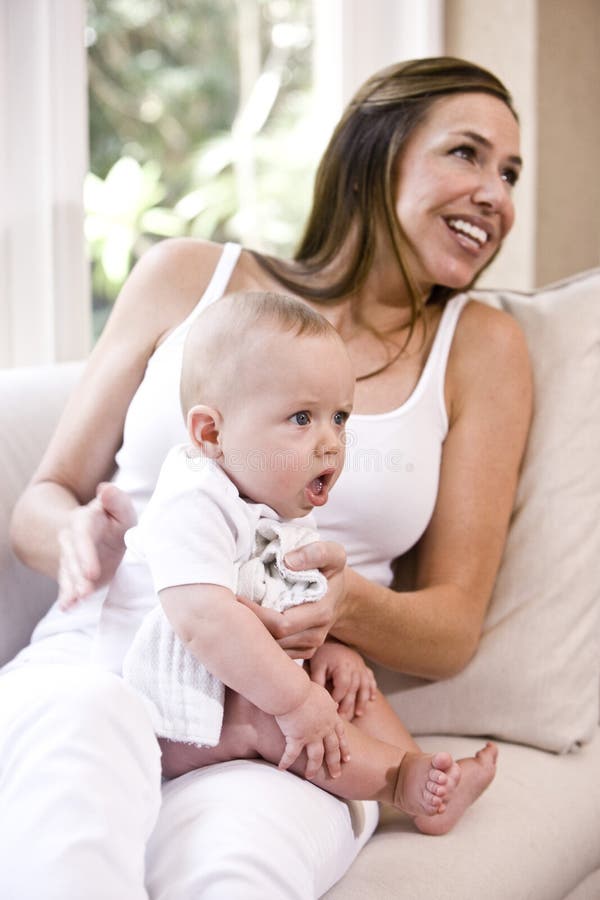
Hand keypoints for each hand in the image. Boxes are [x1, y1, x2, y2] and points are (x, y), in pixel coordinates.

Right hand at [57, 483, 135, 609]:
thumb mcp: (122, 508)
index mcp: (84, 521)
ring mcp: (71, 557)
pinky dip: (67, 596)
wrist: (106, 531)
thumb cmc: (117, 519)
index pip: (82, 537)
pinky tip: (66, 607)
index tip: (92, 573)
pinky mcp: (74, 573)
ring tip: (76, 602)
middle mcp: (72, 539)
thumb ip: (116, 499)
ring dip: (72, 588)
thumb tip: (105, 489)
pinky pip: (67, 584)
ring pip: (68, 573)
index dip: (85, 555)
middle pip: (72, 559)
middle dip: (78, 576)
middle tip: (86, 592)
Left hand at [237, 541, 346, 658]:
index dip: (255, 614)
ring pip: (271, 652)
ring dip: (251, 637)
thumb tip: (288, 562)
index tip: (236, 597)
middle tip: (226, 609)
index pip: (280, 624)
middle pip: (273, 641)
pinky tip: (245, 628)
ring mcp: (309, 646)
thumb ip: (315, 553)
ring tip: (231, 618)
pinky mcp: (301, 651)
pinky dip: (258, 644)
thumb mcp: (332, 554)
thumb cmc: (330, 571)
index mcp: (321, 612)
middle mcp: (315, 635)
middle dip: (248, 628)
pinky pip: (275, 655)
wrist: (340, 593)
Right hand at [275, 681, 349, 779]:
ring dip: (313, 768)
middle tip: (336, 775)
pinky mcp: (296, 737)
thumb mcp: (321, 692)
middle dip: (335, 763)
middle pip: (332, 749)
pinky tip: (282, 768)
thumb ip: (327, 702)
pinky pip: (291, 754)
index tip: (347, 758)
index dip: (344, 747)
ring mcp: (311, 734)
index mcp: (330, 716)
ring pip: (316, 757)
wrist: (294, 690)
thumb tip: (333, 704)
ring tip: (310, 776)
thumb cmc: (304, 686)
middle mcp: (324, 728)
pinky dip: (286, 762)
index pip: (340, 734)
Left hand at [310, 641, 376, 720]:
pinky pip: (371, 679)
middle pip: (354, 688)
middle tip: (343, 717)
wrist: (331, 641)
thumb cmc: (322, 656)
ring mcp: (361, 667)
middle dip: (349, 704)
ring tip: (359, 714)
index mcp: (342, 665)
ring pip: (365, 686)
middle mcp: (355, 666)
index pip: (343, 685)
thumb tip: (319, 697)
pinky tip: (372, 699)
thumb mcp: (316, 666)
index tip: (332, 708)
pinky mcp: (364, 667)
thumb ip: (317, 680)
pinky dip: (372, 689)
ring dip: (363, 701)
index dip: (338, 698)